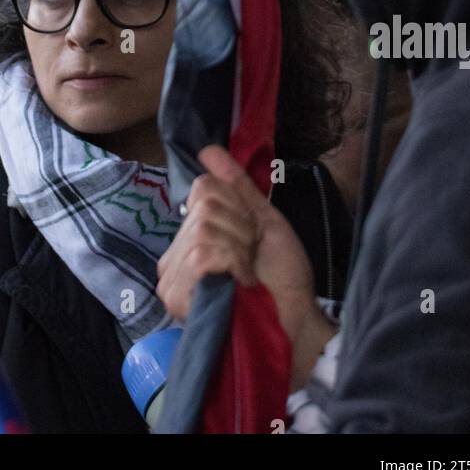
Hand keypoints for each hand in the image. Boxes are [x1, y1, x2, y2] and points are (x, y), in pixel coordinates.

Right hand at [157, 145, 335, 390]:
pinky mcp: (178, 296)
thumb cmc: (282, 275)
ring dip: (238, 250)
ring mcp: (172, 277)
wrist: (297, 319)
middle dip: (240, 230)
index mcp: (191, 235)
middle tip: (251, 259)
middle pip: (203, 207)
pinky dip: (232, 264)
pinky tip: (241, 285)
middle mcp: (174, 255)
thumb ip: (235, 186)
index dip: (237, 207)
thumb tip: (208, 149)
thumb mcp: (262, 220)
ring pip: (203, 230)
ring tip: (246, 274)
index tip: (253, 236)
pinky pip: (203, 254)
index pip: (202, 188)